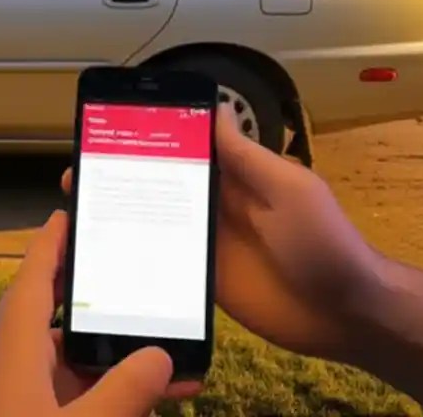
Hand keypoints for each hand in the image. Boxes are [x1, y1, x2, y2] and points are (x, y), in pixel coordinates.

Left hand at [0, 210, 200, 415]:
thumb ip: (123, 395)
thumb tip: (157, 355)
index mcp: (12, 356)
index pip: (32, 283)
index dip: (49, 247)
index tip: (68, 214)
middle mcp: (9, 374)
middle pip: (52, 321)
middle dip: (95, 302)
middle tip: (134, 277)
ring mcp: (15, 406)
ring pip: (67, 369)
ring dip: (111, 362)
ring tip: (166, 354)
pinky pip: (70, 403)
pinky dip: (104, 397)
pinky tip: (146, 403)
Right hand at [61, 112, 384, 362]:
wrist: (347, 315)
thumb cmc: (325, 245)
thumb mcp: (288, 190)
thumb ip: (246, 156)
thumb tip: (215, 108)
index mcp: (236, 176)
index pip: (184, 147)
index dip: (148, 137)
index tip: (107, 128)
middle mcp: (216, 205)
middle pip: (159, 183)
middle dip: (119, 175)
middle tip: (74, 171)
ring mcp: (207, 244)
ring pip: (154, 220)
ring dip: (119, 213)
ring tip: (77, 210)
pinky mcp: (203, 281)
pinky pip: (163, 262)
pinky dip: (134, 255)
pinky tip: (101, 255)